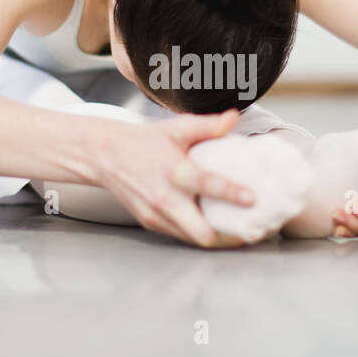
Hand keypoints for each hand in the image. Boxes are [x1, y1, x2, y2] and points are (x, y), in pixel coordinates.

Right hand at [96, 109, 254, 247]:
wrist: (105, 156)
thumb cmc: (144, 141)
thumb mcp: (175, 129)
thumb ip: (207, 125)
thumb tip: (234, 116)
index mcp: (174, 170)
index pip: (205, 184)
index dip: (230, 193)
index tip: (252, 198)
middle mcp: (164, 197)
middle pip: (200, 232)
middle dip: (228, 235)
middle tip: (252, 228)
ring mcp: (156, 214)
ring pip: (193, 240)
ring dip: (217, 238)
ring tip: (240, 232)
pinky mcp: (151, 223)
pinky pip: (181, 236)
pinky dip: (198, 234)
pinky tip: (215, 228)